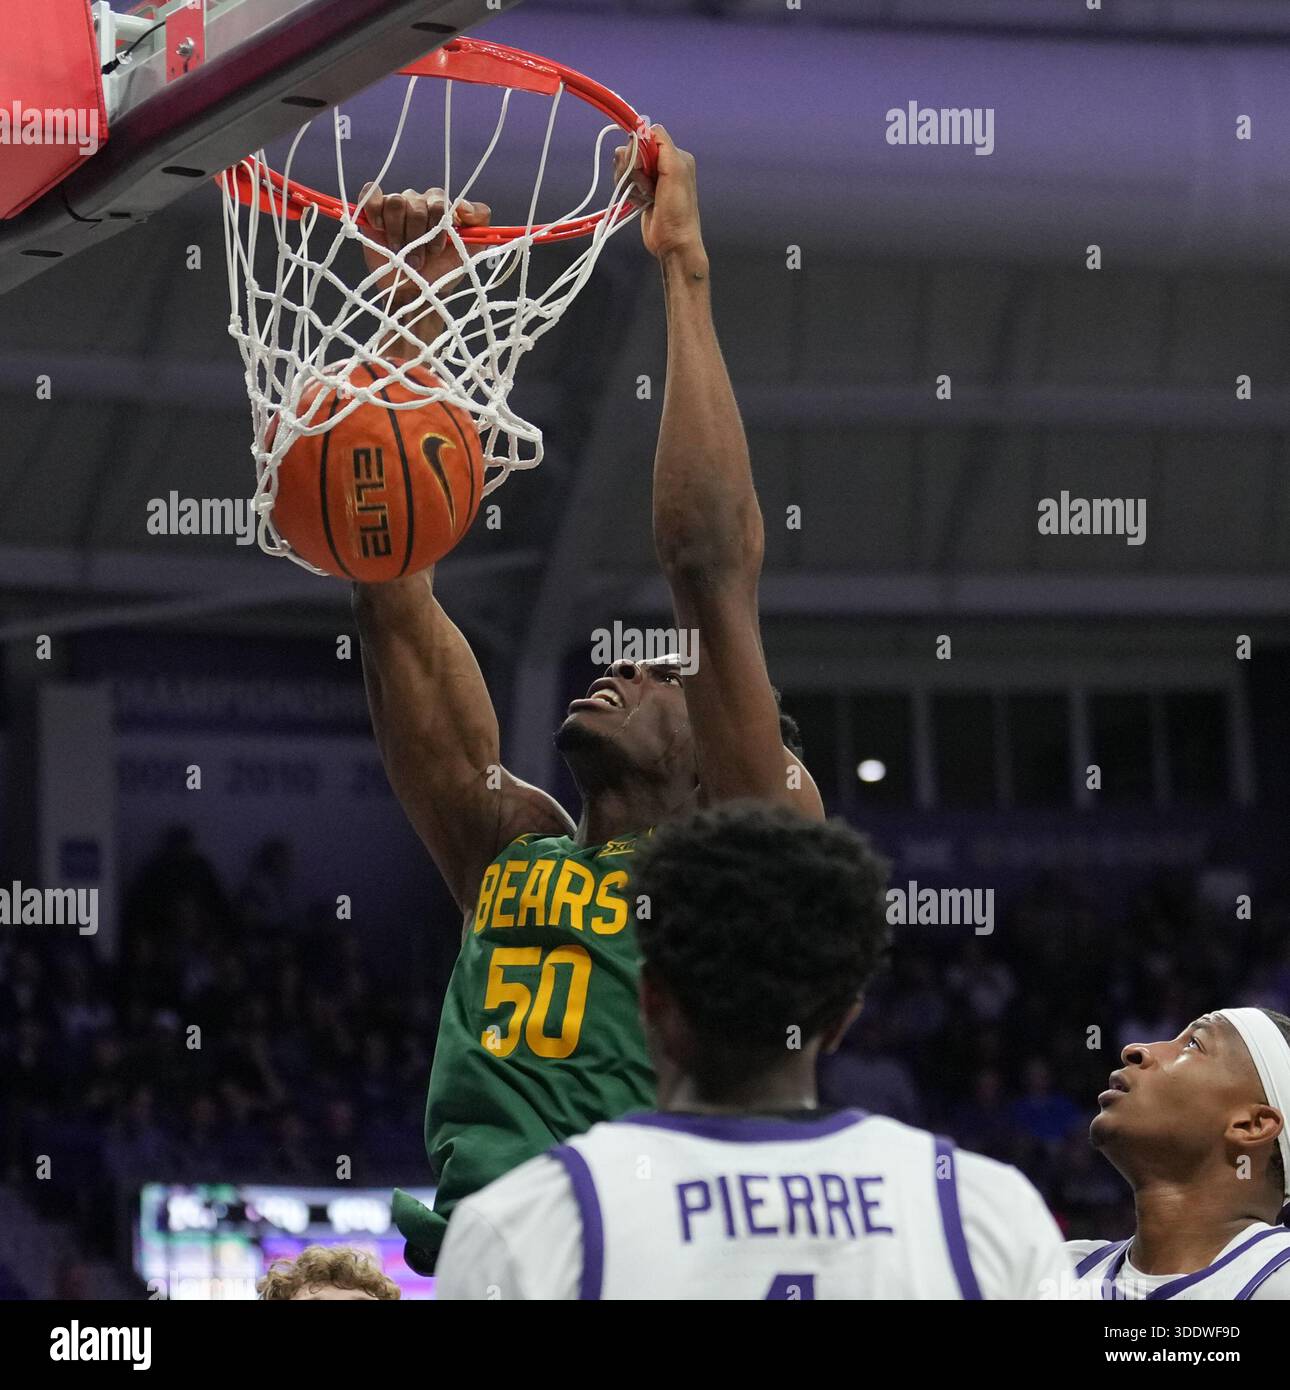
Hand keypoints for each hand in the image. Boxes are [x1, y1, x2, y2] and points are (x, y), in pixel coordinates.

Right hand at [357, 185, 491, 304]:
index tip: (438, 250)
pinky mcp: (373, 213)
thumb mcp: (472, 249)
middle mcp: (418, 203)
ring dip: (399, 231)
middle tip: (419, 259)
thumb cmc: (443, 272)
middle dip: (418, 235)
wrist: (417, 294)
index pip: (440, 199)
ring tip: (399, 252)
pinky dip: (374, 208)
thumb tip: (463, 204)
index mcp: (440, 208)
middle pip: (417, 202)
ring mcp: (396, 207)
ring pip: (396, 201)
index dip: (438, 223)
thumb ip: (480, 220)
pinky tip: (380, 227)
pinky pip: (372, 193)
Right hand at [613, 126, 703, 263]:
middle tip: (646, 185)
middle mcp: (663, 163)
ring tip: (644, 195)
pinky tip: (640, 201)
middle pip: (633, 149)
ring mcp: (651, 178)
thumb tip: (643, 126)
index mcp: (675, 155)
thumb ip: (662, 145)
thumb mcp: (675, 171)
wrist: (672, 243)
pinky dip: (628, 190)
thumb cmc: (677, 209)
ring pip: (626, 165)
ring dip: (630, 180)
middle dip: (633, 167)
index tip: (642, 164)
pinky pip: (624, 180)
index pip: (647, 135)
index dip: (639, 147)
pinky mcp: (641, 191)